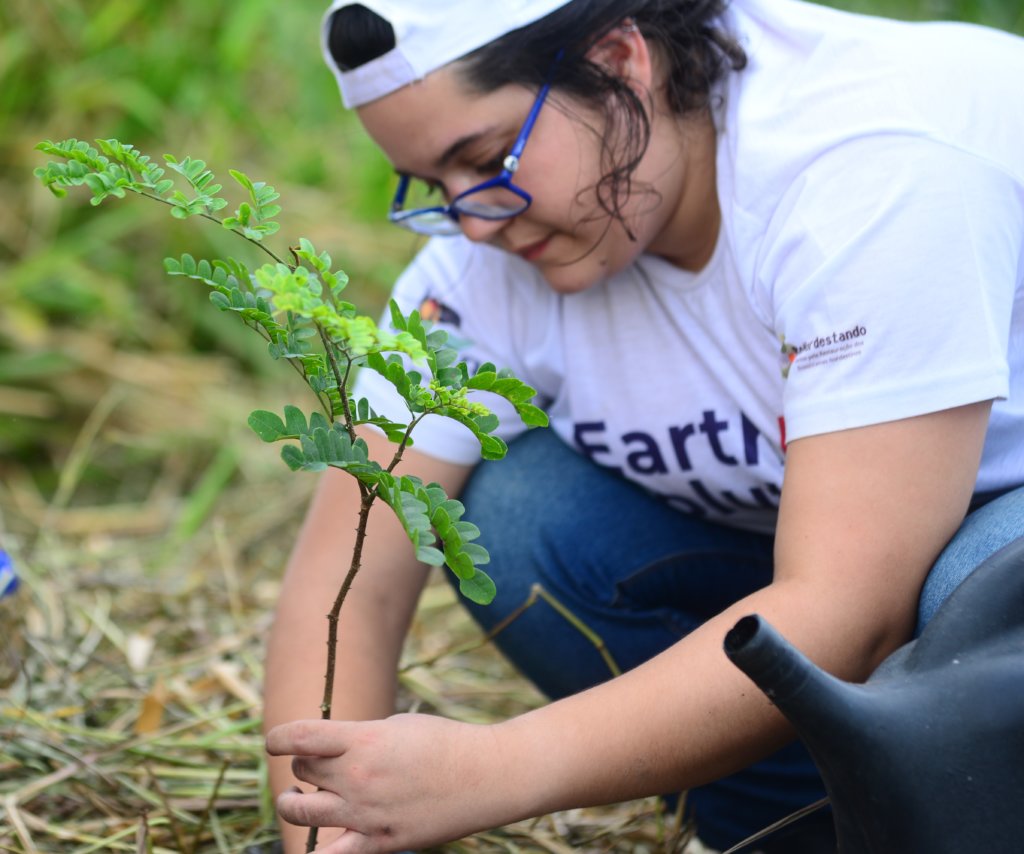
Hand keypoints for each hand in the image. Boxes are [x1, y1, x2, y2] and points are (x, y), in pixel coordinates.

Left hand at [266, 714, 523, 853]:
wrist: (487, 775)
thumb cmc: (443, 742)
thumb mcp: (397, 726)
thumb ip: (357, 737)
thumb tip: (324, 748)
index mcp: (363, 739)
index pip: (298, 737)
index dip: (278, 738)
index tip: (274, 740)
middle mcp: (358, 776)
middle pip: (302, 770)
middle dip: (303, 763)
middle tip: (316, 762)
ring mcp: (366, 813)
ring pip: (302, 809)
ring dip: (294, 801)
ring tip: (298, 798)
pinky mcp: (380, 842)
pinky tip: (315, 843)